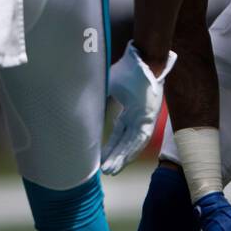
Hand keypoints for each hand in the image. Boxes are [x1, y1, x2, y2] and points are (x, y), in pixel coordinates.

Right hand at [101, 42, 176, 174]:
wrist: (144, 58)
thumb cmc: (128, 69)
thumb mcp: (108, 87)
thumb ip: (99, 100)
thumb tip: (80, 109)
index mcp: (129, 110)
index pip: (119, 134)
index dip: (110, 146)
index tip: (100, 158)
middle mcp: (138, 117)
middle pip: (125, 142)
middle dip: (115, 157)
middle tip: (105, 171)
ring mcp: (146, 118)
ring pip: (133, 143)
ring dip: (122, 157)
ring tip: (111, 171)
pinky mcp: (151, 117)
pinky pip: (141, 138)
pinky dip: (132, 149)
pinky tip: (124, 160)